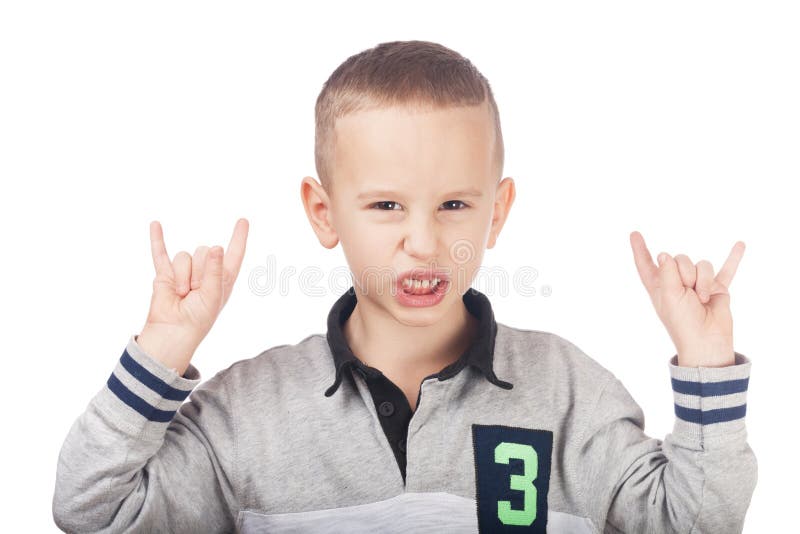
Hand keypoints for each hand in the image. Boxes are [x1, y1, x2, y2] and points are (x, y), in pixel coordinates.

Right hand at [137, 218, 248, 373]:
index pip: (234, 253)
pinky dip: (157, 239)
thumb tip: (217, 246)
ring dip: (183, 275)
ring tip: (183, 294)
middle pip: (204, 250)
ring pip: (184, 256)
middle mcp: (205, 271)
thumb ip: (216, 271)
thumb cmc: (199, 318)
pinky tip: (156, 224)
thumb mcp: (214, 295)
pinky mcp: (165, 274)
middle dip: (199, 271)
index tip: (243, 220)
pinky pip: (160, 253)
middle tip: (196, 292)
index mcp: (223, 277)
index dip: (239, 237)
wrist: (174, 331)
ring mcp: (185, 272)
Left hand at [629, 231, 744, 367]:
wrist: (706, 341)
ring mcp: (697, 284)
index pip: (646, 264)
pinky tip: (740, 244)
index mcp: (659, 286)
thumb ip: (666, 273)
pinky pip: (726, 270)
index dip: (640, 249)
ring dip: (703, 280)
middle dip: (686, 272)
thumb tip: (663, 254)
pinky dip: (733, 258)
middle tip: (688, 293)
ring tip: (702, 299)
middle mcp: (677, 282)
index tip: (634, 234)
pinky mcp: (717, 288)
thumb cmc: (683, 323)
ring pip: (701, 264)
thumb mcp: (669, 296)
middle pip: (680, 259)